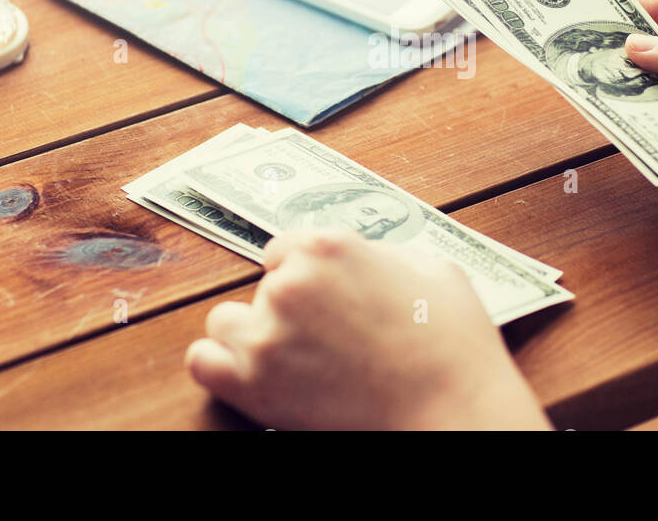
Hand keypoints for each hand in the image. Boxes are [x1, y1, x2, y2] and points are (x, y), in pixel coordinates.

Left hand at [185, 231, 549, 429]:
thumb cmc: (453, 343)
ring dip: (252, 335)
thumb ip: (381, 254)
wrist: (454, 409)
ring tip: (294, 359)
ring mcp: (268, 335)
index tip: (321, 296)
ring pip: (226, 323)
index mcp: (327, 247)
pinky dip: (220, 367)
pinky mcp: (256, 386)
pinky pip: (203, 363)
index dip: (304, 274)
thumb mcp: (430, 267)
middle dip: (288, 308)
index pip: (284, 250)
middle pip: (262, 287)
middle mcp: (289, 284)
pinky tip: (251, 375)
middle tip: (326, 336)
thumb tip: (363, 260)